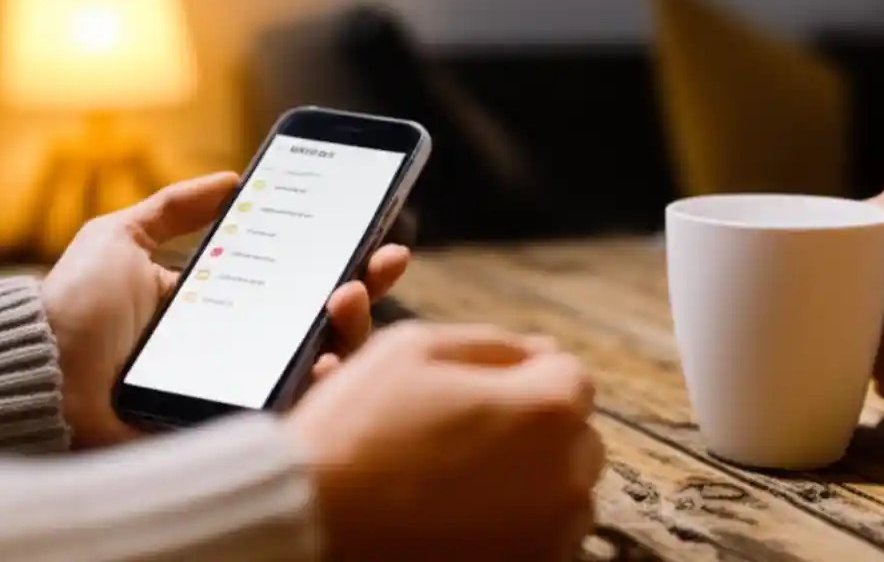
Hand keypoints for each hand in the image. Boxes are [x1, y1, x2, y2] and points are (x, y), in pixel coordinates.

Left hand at [41, 172, 411, 447]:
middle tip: (383, 261)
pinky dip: (322, 387)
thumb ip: (170, 208)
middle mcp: (239, 347)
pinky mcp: (231, 426)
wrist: (40, 372)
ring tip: (348, 296)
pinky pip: (294, 413)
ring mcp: (240, 387)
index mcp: (220, 306)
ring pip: (322, 365)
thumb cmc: (72, 308)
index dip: (342, 261)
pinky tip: (330, 357)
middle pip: (324, 323)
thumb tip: (230, 178)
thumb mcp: (118, 238)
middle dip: (367, 289)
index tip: (374, 235)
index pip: (296, 285)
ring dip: (353, 329)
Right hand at [287, 323, 602, 561]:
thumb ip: (491, 342)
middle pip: (575, 437)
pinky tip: (455, 517)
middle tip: (463, 435)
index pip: (570, 375)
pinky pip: (540, 542)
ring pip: (563, 494)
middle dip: (533, 428)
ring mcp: (550, 538)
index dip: (522, 374)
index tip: (476, 391)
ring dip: (527, 480)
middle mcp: (566, 479)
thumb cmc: (354, 431)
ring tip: (455, 480)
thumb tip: (542, 348)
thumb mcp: (413, 349)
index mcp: (547, 411)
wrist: (308, 522)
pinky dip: (511, 527)